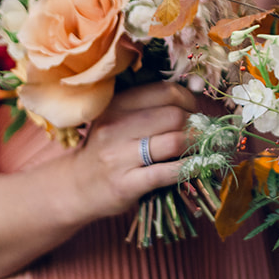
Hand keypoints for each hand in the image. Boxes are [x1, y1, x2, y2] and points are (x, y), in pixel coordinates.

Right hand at [69, 82, 192, 222]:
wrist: (75, 186)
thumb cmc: (107, 149)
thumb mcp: (119, 119)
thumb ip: (150, 106)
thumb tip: (197, 96)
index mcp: (117, 104)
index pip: (167, 91)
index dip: (190, 100)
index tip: (196, 111)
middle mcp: (116, 126)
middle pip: (175, 115)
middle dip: (197, 124)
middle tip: (204, 132)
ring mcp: (119, 156)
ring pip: (174, 141)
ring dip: (197, 145)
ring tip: (203, 148)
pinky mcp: (125, 184)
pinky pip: (167, 172)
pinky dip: (190, 168)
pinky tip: (199, 166)